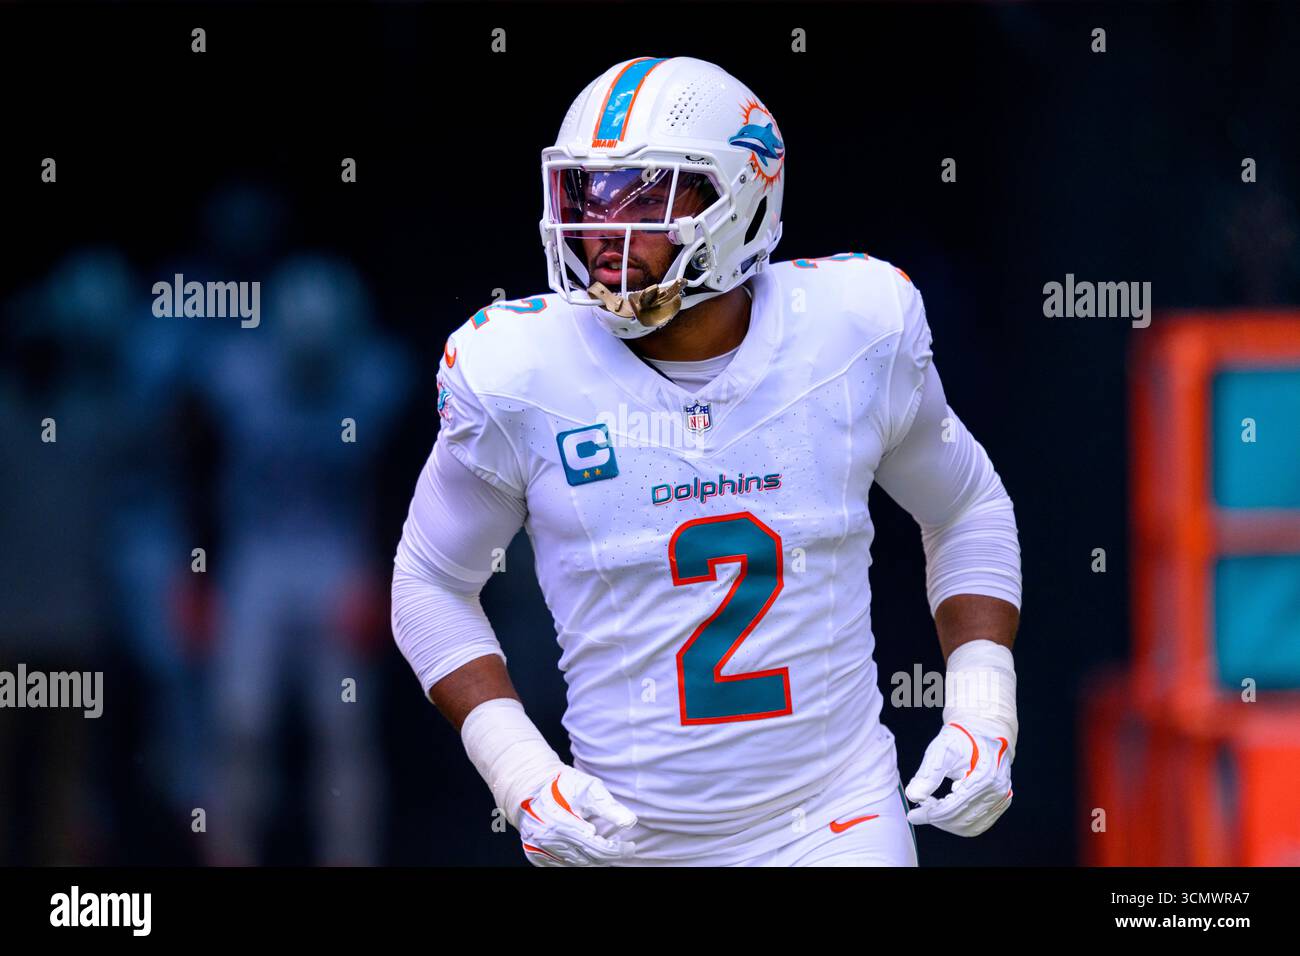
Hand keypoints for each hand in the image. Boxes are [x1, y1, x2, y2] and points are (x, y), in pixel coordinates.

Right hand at [516, 766, 637, 865]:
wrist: (530, 785)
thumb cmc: (563, 784)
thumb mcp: (589, 789)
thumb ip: (609, 807)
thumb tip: (630, 822)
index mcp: (561, 823)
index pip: (596, 847)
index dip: (617, 850)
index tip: (630, 847)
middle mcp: (548, 840)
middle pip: (587, 858)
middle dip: (608, 855)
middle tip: (620, 847)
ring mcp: (539, 849)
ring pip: (575, 863)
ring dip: (592, 857)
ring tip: (603, 844)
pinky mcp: (534, 854)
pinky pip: (561, 864)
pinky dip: (576, 859)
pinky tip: (585, 848)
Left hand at [904, 722, 1012, 836]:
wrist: (983, 731)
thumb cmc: (962, 738)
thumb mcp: (941, 749)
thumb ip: (928, 774)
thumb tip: (913, 795)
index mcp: (985, 776)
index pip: (954, 807)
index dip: (931, 814)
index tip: (913, 816)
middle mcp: (998, 790)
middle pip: (962, 820)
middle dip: (937, 818)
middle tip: (920, 810)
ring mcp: (1002, 798)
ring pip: (970, 826)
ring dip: (947, 822)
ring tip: (932, 807)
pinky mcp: (1001, 802)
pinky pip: (979, 823)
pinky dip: (959, 821)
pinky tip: (946, 807)